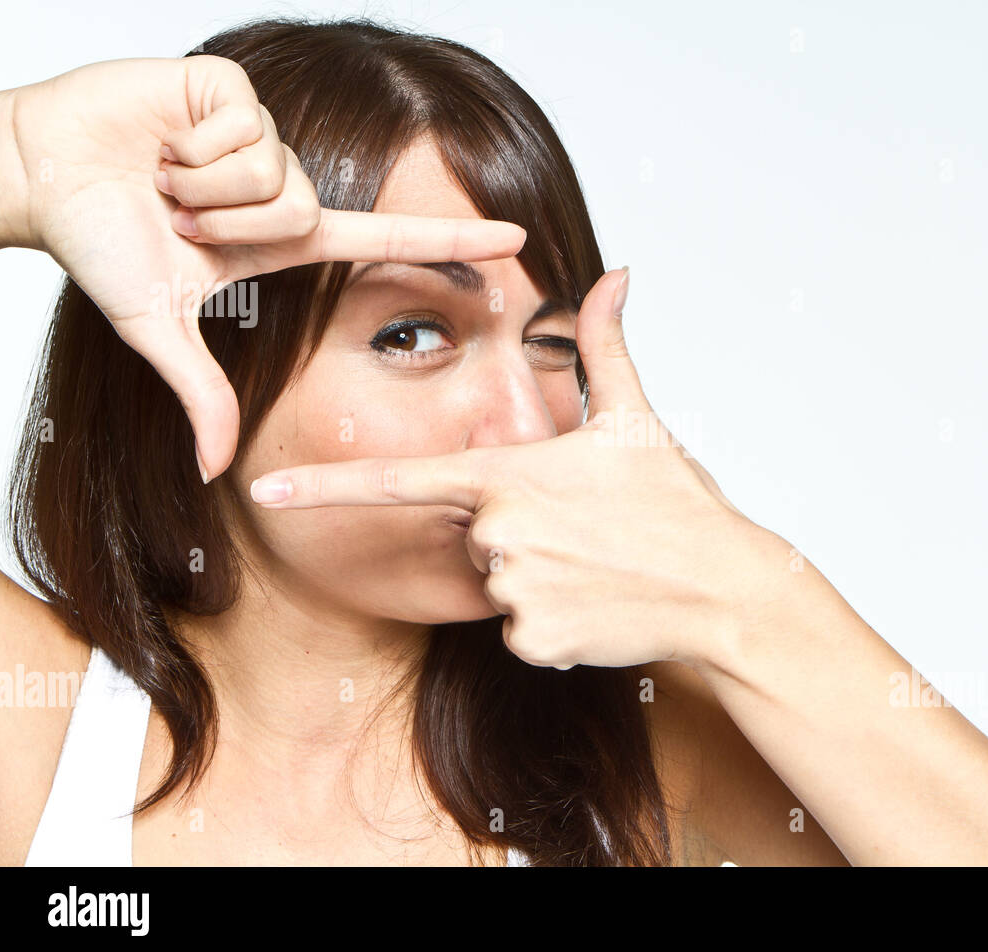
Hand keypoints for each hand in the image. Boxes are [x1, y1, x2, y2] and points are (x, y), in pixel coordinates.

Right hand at [2, 56, 525, 479]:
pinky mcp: (230, 87)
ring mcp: (263, 136)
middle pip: (309, 211)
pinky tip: (160, 139)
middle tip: (177, 217)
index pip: (389, 237)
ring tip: (163, 178)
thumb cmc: (101, 244)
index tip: (516, 240)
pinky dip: (187, 144)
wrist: (41, 173)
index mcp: (286, 239)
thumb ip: (202, 392)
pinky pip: (239, 125)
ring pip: (274, 170)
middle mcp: (287, 186)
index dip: (453, 238)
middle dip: (227, 224)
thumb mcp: (160, 327)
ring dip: (202, 185)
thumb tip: (214, 468)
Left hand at [245, 267, 779, 670]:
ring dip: (538, 575)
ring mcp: (514, 589)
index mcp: (510, 473)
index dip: (324, 486)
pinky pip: (520, 628)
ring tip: (598, 564)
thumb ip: (605, 345)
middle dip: (517, 530)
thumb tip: (616, 276)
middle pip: (474, 532)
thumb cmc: (679, 502)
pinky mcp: (534, 639)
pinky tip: (597, 602)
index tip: (264, 488)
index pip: (398, 480)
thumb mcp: (637, 419)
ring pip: (498, 582)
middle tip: (585, 526)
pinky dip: (552, 620)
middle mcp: (499, 531)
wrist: (724, 588)